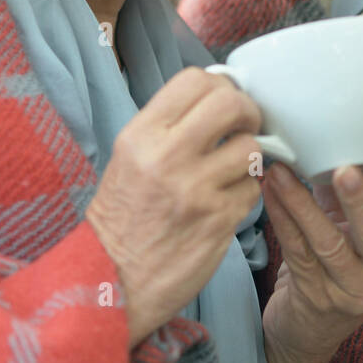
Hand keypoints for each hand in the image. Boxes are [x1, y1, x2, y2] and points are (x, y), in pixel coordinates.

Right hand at [85, 67, 262, 346]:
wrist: (110, 282)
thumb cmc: (121, 219)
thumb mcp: (128, 159)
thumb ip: (167, 128)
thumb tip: (215, 101)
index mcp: (141, 135)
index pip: (194, 80)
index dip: (219, 85)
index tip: (224, 101)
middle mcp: (167, 156)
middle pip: (230, 103)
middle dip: (247, 111)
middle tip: (244, 126)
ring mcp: (196, 189)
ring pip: (250, 147)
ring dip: (249, 156)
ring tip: (233, 170)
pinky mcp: (218, 221)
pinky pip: (252, 189)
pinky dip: (245, 192)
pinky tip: (226, 202)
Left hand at [260, 160, 362, 362]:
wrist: (309, 332)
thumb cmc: (333, 270)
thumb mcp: (350, 232)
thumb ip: (344, 195)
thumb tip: (330, 142)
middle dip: (359, 200)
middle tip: (344, 170)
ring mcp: (349, 292)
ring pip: (328, 243)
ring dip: (302, 203)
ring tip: (282, 173)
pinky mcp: (315, 298)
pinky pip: (297, 253)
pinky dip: (282, 220)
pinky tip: (270, 196)